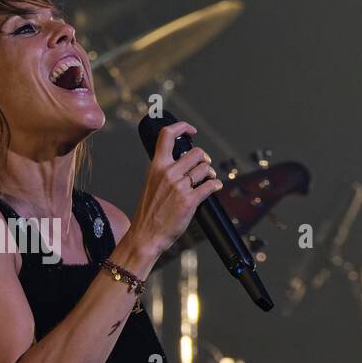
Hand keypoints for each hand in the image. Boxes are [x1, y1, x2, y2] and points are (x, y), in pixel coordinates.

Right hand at [126, 121, 223, 258]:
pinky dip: (215, 186)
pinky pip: (210, 186)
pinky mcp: (190, 200)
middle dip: (204, 159)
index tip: (191, 131)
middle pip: (196, 153)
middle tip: (204, 165)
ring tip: (208, 179)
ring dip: (210, 174)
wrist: (146, 235)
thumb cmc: (148, 213)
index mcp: (156, 166)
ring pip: (205, 168)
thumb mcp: (151, 184)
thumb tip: (184, 163)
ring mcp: (179, 186)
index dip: (182, 127)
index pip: (167, 135)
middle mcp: (168, 173)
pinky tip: (214, 188)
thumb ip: (165, 171)